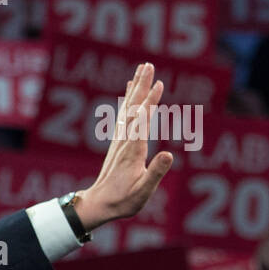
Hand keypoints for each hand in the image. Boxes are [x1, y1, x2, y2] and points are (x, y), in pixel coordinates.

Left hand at [74, 63, 174, 231]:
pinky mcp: (119, 143)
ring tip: (141, 70)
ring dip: (135, 89)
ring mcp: (120, 141)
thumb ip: (156, 173)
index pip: (143, 120)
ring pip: (128, 109)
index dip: (151, 102)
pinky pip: (124, 117)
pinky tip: (130, 93)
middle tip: (148, 65)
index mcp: (133, 150)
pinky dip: (128, 102)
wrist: (100, 204)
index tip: (158, 84)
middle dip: (142, 86)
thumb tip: (168, 154)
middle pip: (133, 108)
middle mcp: (124, 141)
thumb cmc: (124, 201)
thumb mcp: (143, 191)